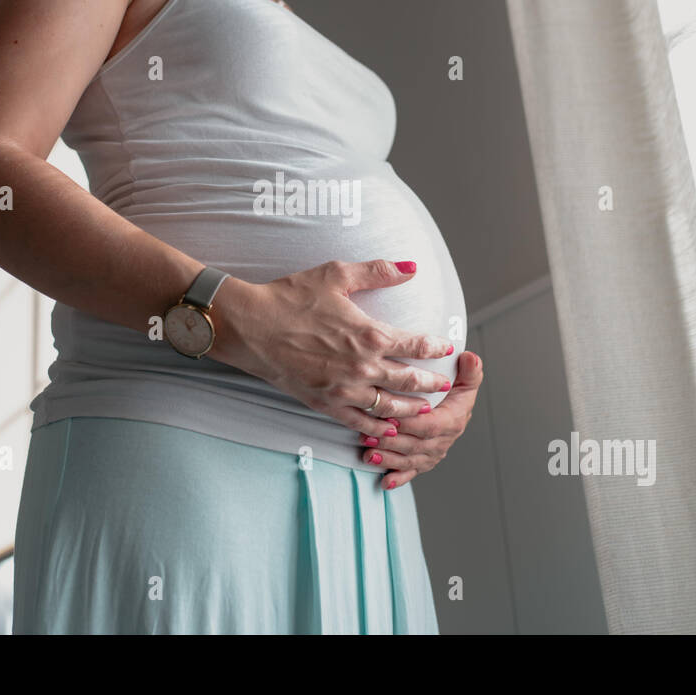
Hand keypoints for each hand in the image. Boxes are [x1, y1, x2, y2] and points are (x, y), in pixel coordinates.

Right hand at [206, 259, 456, 440]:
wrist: (249, 326)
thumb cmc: (290, 296)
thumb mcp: (336, 275)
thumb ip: (378, 271)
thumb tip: (412, 267)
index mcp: (370, 335)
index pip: (416, 345)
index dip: (435, 348)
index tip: (446, 348)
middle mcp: (362, 367)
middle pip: (409, 381)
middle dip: (431, 383)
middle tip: (444, 384)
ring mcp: (344, 390)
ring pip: (390, 406)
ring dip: (412, 409)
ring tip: (426, 409)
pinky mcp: (324, 404)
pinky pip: (360, 421)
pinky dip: (379, 426)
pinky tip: (390, 428)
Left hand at [357, 350, 482, 489]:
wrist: (454, 410)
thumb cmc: (455, 394)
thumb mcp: (466, 379)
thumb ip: (469, 370)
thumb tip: (470, 358)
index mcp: (453, 420)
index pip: (431, 425)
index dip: (411, 423)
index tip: (390, 417)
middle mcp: (443, 440)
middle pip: (416, 445)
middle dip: (391, 442)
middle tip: (368, 435)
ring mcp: (432, 453)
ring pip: (409, 460)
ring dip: (388, 459)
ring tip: (369, 454)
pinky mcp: (423, 462)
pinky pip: (410, 472)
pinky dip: (397, 478)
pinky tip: (384, 481)